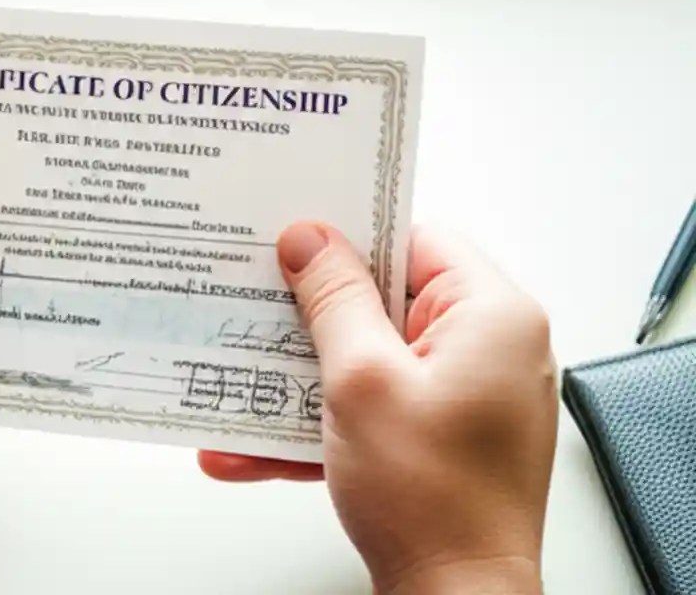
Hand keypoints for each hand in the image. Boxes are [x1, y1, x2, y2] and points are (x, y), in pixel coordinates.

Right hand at [199, 224, 555, 594]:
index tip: (296, 245)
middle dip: (313, 319)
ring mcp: (467, 395)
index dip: (352, 240)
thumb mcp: (361, 381)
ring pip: (371, 358)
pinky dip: (324, 421)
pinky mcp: (443, 433)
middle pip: (386, 300)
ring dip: (305, 379)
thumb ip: (334, 300)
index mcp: (494, 316)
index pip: (416, 241)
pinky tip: (261, 444)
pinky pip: (375, 405)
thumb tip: (311, 240)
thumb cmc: (433, 502)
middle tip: (261, 312)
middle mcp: (491, 349)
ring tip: (247, 387)